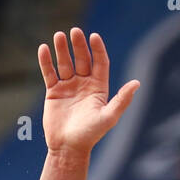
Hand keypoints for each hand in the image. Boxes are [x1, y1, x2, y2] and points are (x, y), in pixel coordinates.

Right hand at [38, 28, 138, 157]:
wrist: (68, 148)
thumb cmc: (90, 134)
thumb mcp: (109, 117)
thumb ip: (122, 99)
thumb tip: (136, 83)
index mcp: (98, 87)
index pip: (99, 62)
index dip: (97, 49)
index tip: (93, 37)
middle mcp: (84, 84)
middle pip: (82, 59)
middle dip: (78, 45)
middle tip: (74, 31)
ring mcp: (68, 87)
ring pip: (65, 63)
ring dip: (62, 50)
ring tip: (58, 35)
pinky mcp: (53, 93)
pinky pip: (49, 74)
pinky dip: (46, 62)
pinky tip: (43, 49)